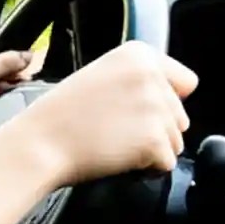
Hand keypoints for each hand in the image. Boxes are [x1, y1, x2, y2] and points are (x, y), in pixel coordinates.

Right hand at [7, 40, 198, 187]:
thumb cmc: (61, 116)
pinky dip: (146, 169)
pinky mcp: (155, 141)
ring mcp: (155, 108)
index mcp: (138, 54)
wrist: (40, 144)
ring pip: (176, 140)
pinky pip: (167, 163)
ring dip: (151, 149)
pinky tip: (117, 158)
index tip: (132, 110)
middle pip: (180, 115)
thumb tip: (174, 97)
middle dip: (154, 129)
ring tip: (114, 143)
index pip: (184, 82)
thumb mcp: (100, 76)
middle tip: (114, 129)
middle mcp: (151, 76)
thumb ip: (137, 79)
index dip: (161, 101)